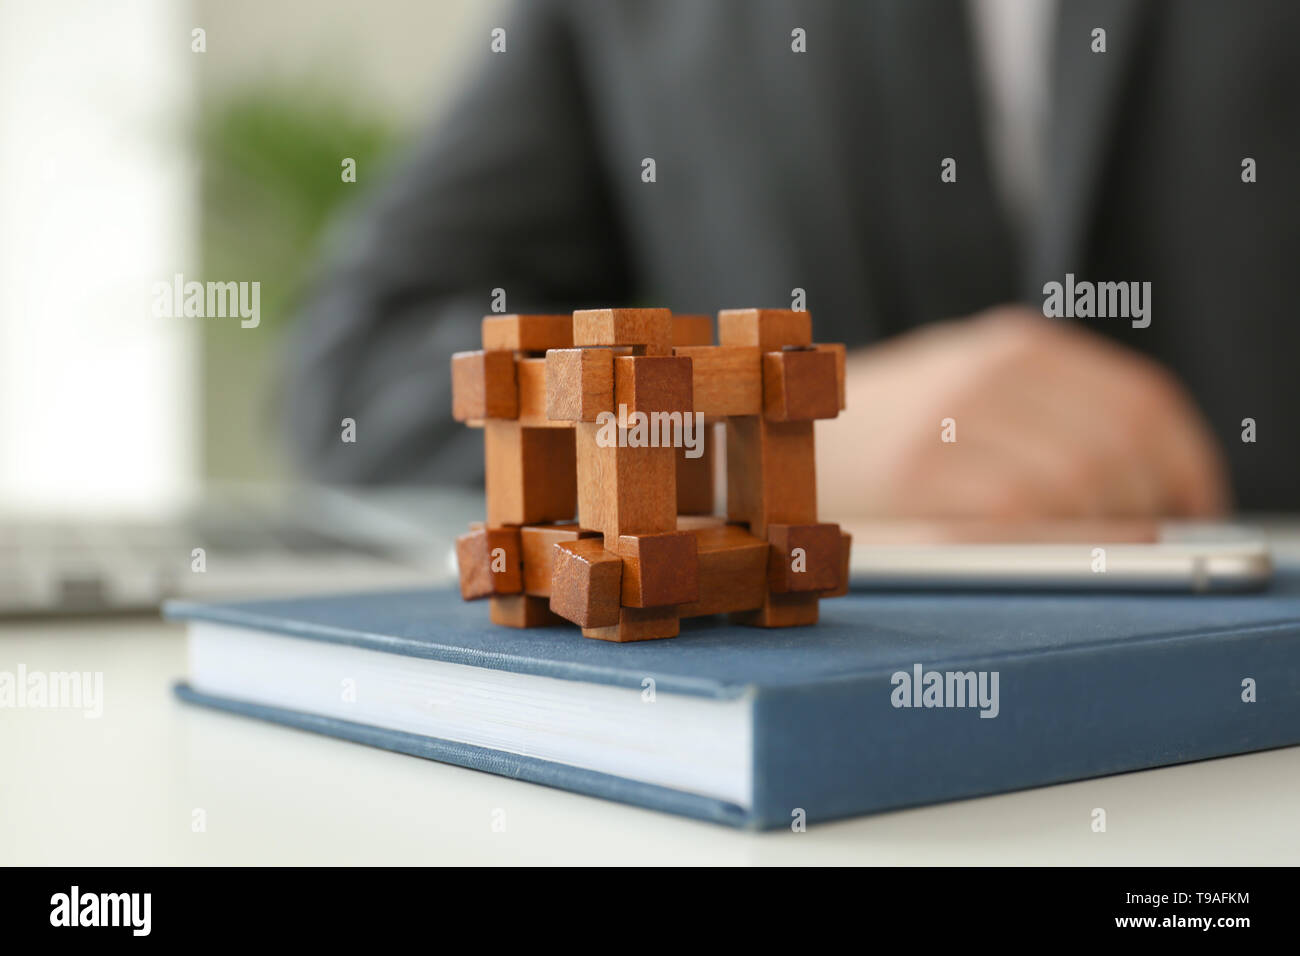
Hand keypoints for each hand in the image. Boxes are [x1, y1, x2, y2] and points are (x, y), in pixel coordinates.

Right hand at [816, 306, 1230, 519]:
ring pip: (1079, 481)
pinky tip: (1042, 554)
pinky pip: (1019, 512)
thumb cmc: (877, 439)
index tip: (1194, 506)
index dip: (1183, 463)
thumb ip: (1041, 413)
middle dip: (1147, 506)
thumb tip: (1148, 484)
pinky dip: (1048, 541)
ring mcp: (952, 416)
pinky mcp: (919, 470)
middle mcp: (990, 370)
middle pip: (1120, 444)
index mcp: (1012, 345)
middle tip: (1143, 543)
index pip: (1139, 400)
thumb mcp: (963, 391)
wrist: (772, 442)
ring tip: (1088, 553)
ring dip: (1100, 531)